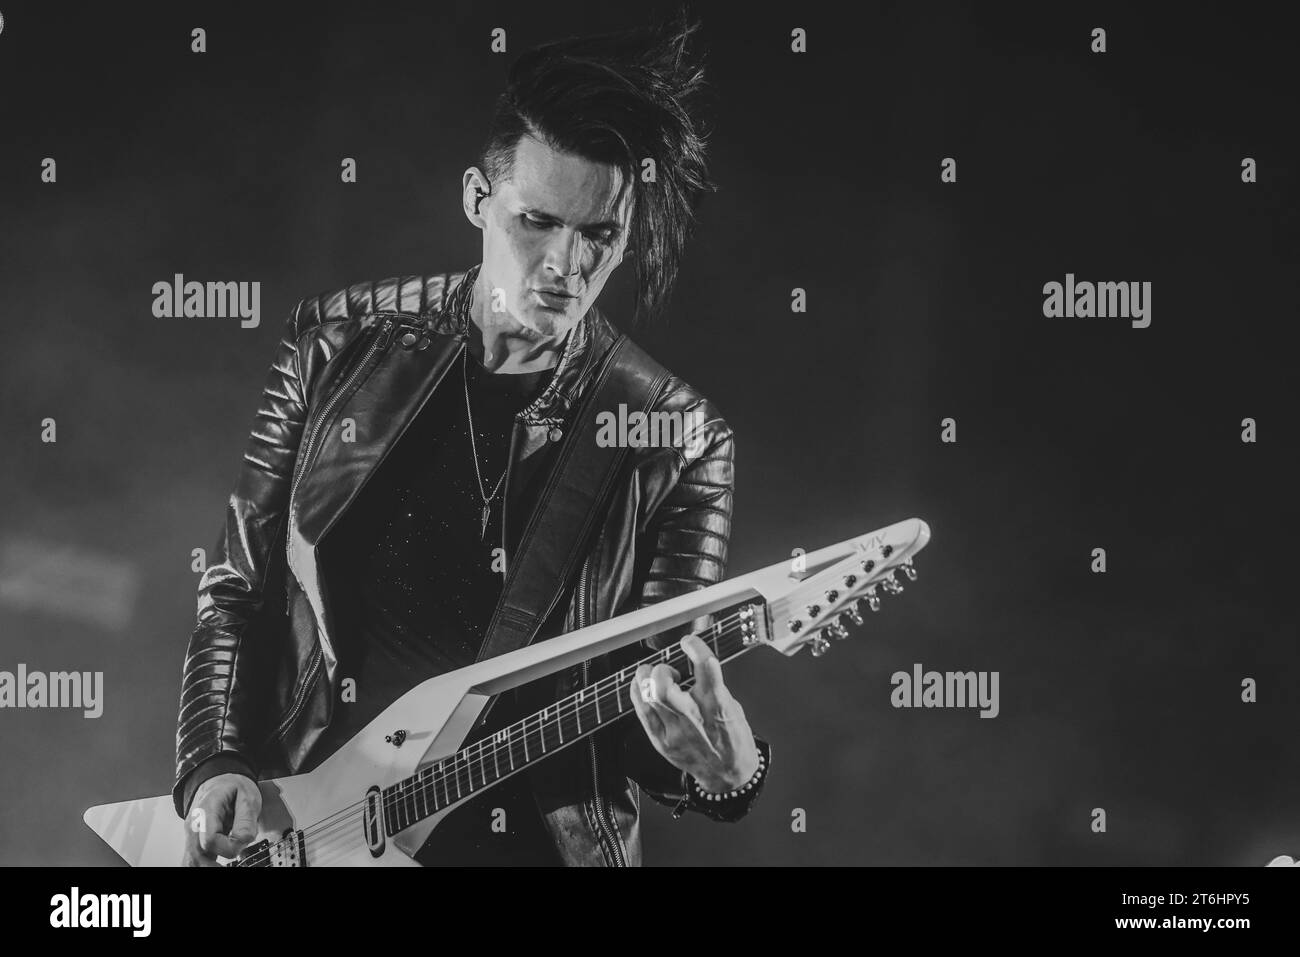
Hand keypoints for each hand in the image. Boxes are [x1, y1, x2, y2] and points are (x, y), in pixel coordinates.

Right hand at [181, 773, 261, 866]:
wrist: (220, 781)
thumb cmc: (233, 787)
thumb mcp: (247, 796)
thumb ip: (246, 820)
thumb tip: (245, 840)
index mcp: (206, 811)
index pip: (210, 840)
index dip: (229, 846)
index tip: (243, 843)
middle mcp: (194, 825)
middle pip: (197, 855)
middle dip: (215, 865)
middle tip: (231, 864)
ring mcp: (192, 835)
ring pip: (191, 861)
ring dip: (207, 866)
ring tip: (223, 866)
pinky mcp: (195, 843)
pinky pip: (193, 860)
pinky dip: (203, 865)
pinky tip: (214, 866)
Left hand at [627, 634, 759, 792]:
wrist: (728, 775)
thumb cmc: (732, 740)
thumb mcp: (733, 706)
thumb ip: (713, 685)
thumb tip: (696, 660)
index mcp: (717, 705)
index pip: (706, 667)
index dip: (695, 647)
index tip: (690, 642)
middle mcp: (694, 717)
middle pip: (663, 686)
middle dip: (662, 670)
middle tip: (668, 670)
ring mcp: (675, 731)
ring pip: (647, 697)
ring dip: (646, 678)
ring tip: (654, 676)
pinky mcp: (661, 741)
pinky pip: (641, 711)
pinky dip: (638, 692)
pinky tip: (644, 688)